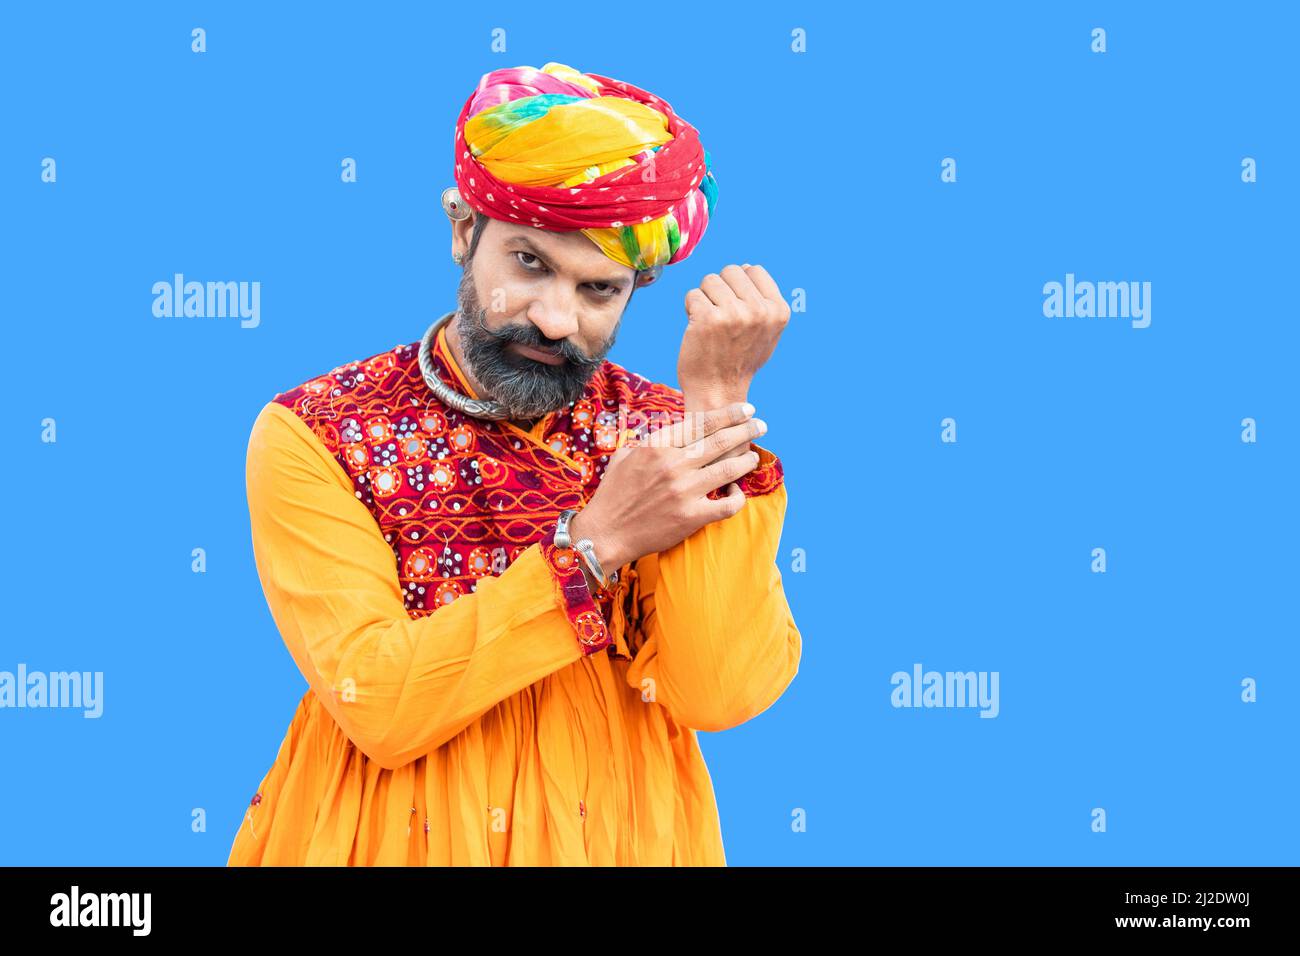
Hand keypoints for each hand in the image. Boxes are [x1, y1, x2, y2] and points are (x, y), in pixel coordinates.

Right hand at [567, 402, 766, 570]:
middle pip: (721, 441)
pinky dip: (738, 497)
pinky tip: (736, 493)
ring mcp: (684, 491)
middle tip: (761, 425)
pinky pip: (728, 505)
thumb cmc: (613, 494)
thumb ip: (651, 440)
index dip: (728, 414)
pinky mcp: (691, 517)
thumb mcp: (626, 456)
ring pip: (729, 469)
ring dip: (747, 461)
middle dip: (747, 430)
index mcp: (657, 446)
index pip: (701, 423)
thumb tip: (671, 428)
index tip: (746, 410)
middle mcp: (673, 465)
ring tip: (754, 457)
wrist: (605, 533)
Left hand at [678, 263, 789, 407]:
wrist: (718, 392)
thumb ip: (762, 300)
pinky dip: (690, 309)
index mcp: (778, 311)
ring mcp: (733, 314)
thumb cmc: (739, 361)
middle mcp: (759, 311)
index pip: (754, 270)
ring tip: (710, 323)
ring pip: (709, 280)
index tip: (736, 309)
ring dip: (704, 298)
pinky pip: (692, 295)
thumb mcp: (765, 332)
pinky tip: (697, 329)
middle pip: (731, 270)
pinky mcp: (707, 318)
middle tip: (720, 316)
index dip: (738, 286)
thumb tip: (748, 267)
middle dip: (720, 289)